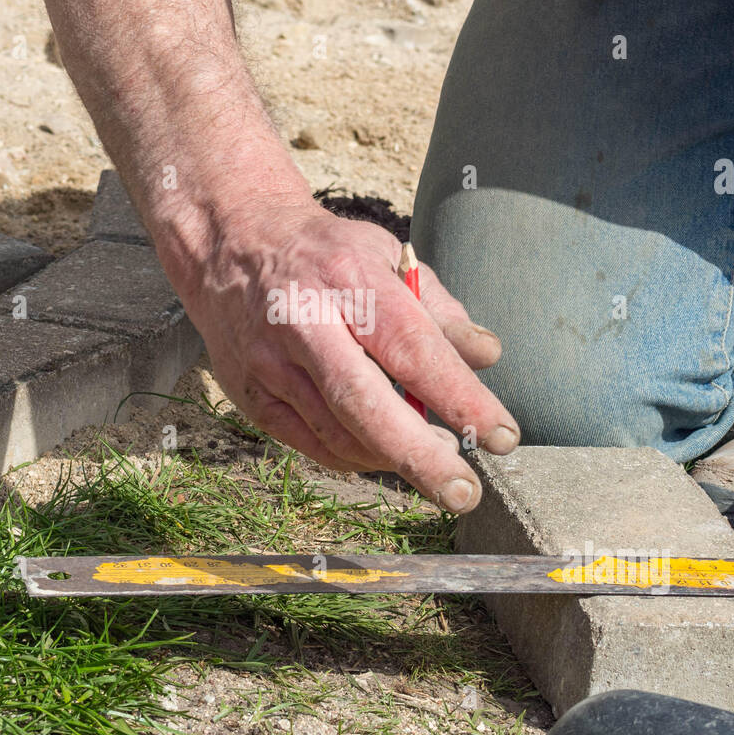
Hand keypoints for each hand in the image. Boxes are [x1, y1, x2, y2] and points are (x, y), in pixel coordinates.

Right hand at [172, 200, 520, 510]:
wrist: (230, 242)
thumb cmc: (326, 254)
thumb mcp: (387, 257)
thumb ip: (439, 310)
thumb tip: (487, 356)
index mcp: (348, 280)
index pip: (413, 348)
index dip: (461, 398)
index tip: (503, 435)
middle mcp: (303, 322)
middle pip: (365, 404)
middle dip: (421, 457)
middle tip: (465, 492)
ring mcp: (268, 362)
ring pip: (335, 433)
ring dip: (390, 459)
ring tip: (433, 464)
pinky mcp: (248, 393)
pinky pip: (308, 443)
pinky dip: (352, 458)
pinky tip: (380, 454)